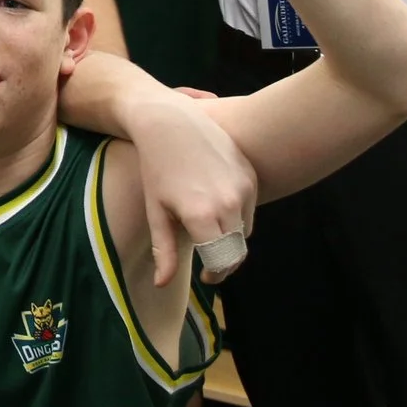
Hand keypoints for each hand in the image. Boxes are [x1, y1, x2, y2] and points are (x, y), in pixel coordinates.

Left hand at [121, 91, 256, 284]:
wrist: (169, 120)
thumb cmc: (156, 167)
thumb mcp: (156, 210)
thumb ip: (164, 251)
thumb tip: (161, 286)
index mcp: (202, 216)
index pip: (222, 261)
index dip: (216, 274)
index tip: (207, 277)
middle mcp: (228, 203)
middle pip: (237, 249)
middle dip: (225, 260)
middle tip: (210, 262)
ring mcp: (243, 187)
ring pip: (245, 228)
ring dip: (231, 236)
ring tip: (211, 232)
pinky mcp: (250, 174)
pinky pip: (250, 207)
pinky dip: (238, 214)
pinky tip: (218, 206)